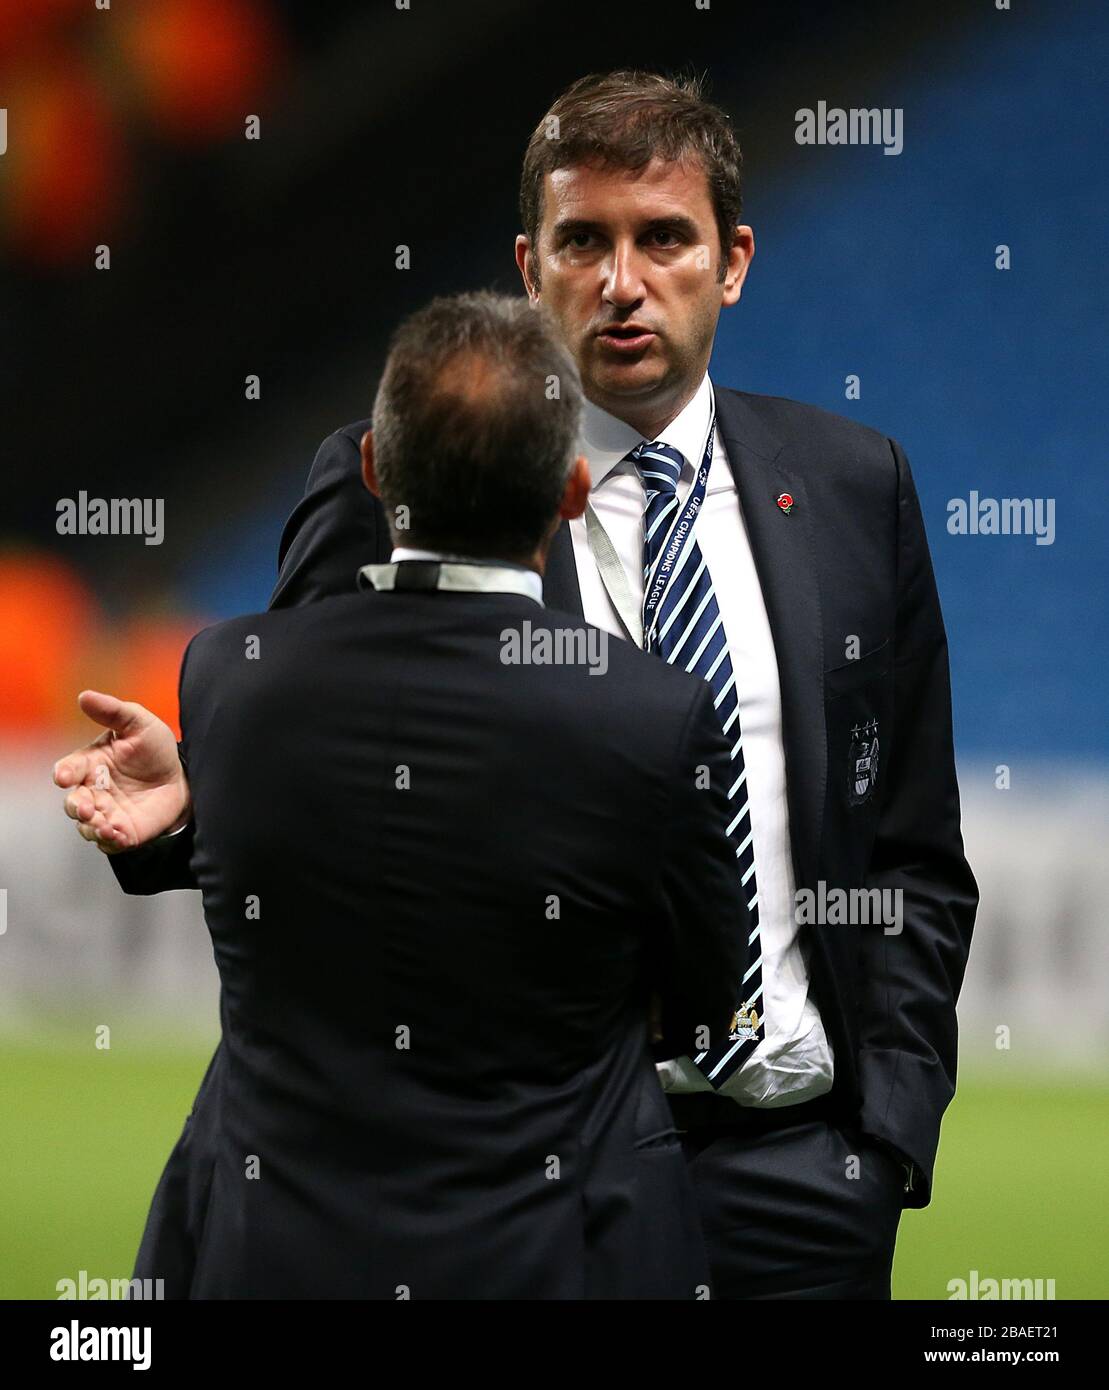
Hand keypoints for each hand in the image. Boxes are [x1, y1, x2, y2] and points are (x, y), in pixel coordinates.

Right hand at [53, 691, 190, 853]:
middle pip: (73, 803)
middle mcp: (92, 791)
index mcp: (89, 764)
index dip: (64, 773)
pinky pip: (109, 842)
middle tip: (86, 808)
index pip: (69, 769)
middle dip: (76, 806)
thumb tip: (84, 696)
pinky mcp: (123, 832)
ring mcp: (106, 813)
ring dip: (92, 827)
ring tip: (106, 825)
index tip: (64, 777)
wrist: (183, 777)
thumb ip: (112, 711)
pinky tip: (118, 835)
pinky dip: (110, 841)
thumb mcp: (138, 723)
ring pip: (87, 825)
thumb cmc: (154, 748)